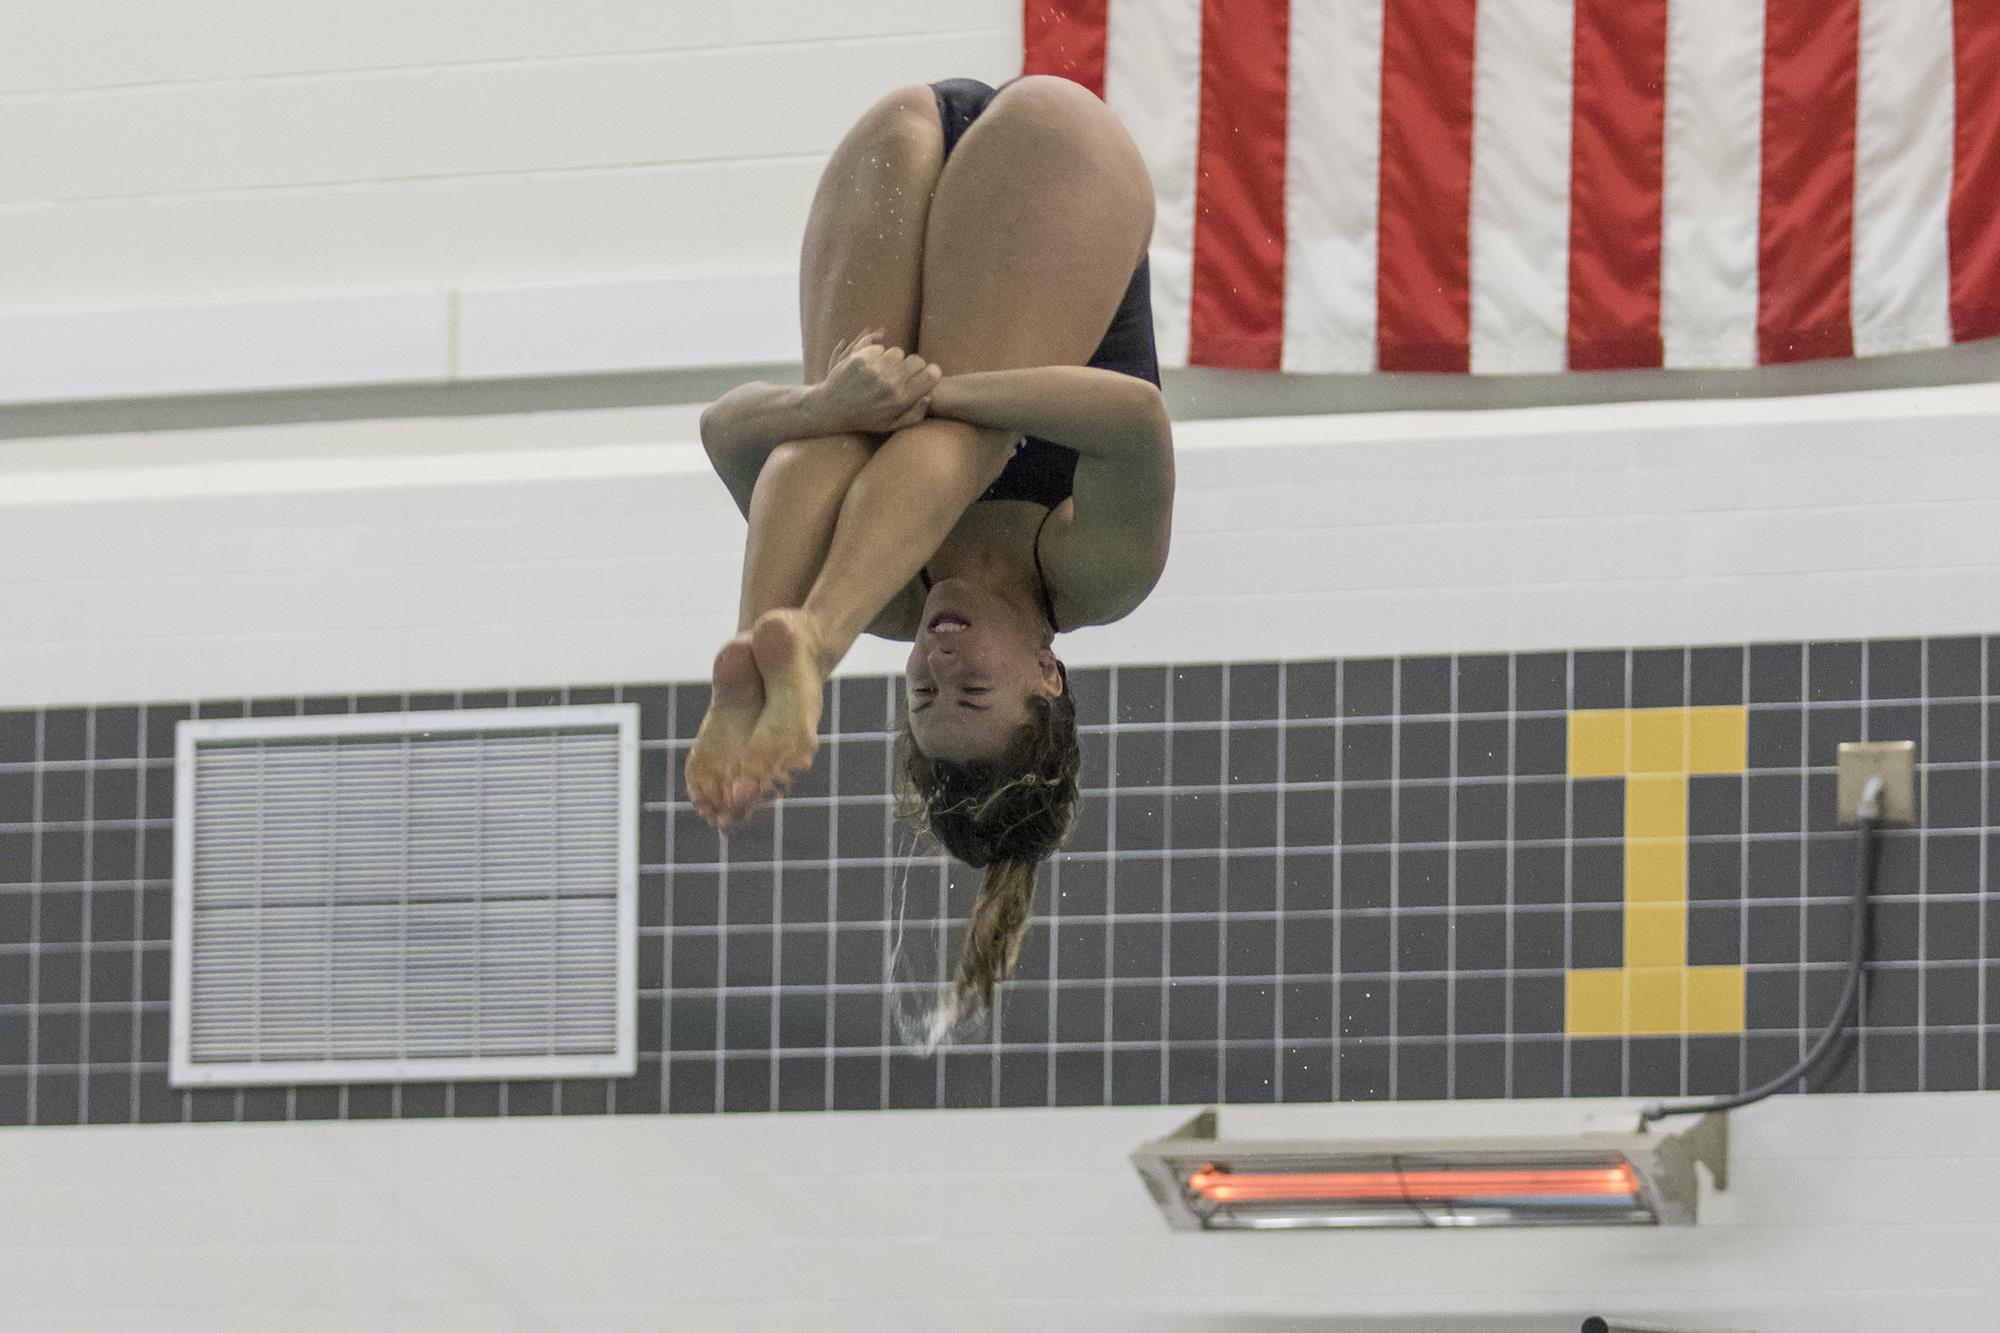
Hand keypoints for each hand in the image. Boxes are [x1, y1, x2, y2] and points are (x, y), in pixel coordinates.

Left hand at [809, 329, 942, 433]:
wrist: (831, 409)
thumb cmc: (865, 418)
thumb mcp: (891, 425)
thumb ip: (914, 415)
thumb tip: (929, 397)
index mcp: (901, 399)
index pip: (931, 374)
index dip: (931, 372)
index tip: (926, 374)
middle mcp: (890, 384)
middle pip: (916, 360)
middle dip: (913, 364)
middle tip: (903, 371)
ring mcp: (874, 370)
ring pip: (898, 351)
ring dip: (894, 358)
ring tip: (886, 368)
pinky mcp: (860, 359)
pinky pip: (879, 347)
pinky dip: (877, 353)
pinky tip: (872, 364)